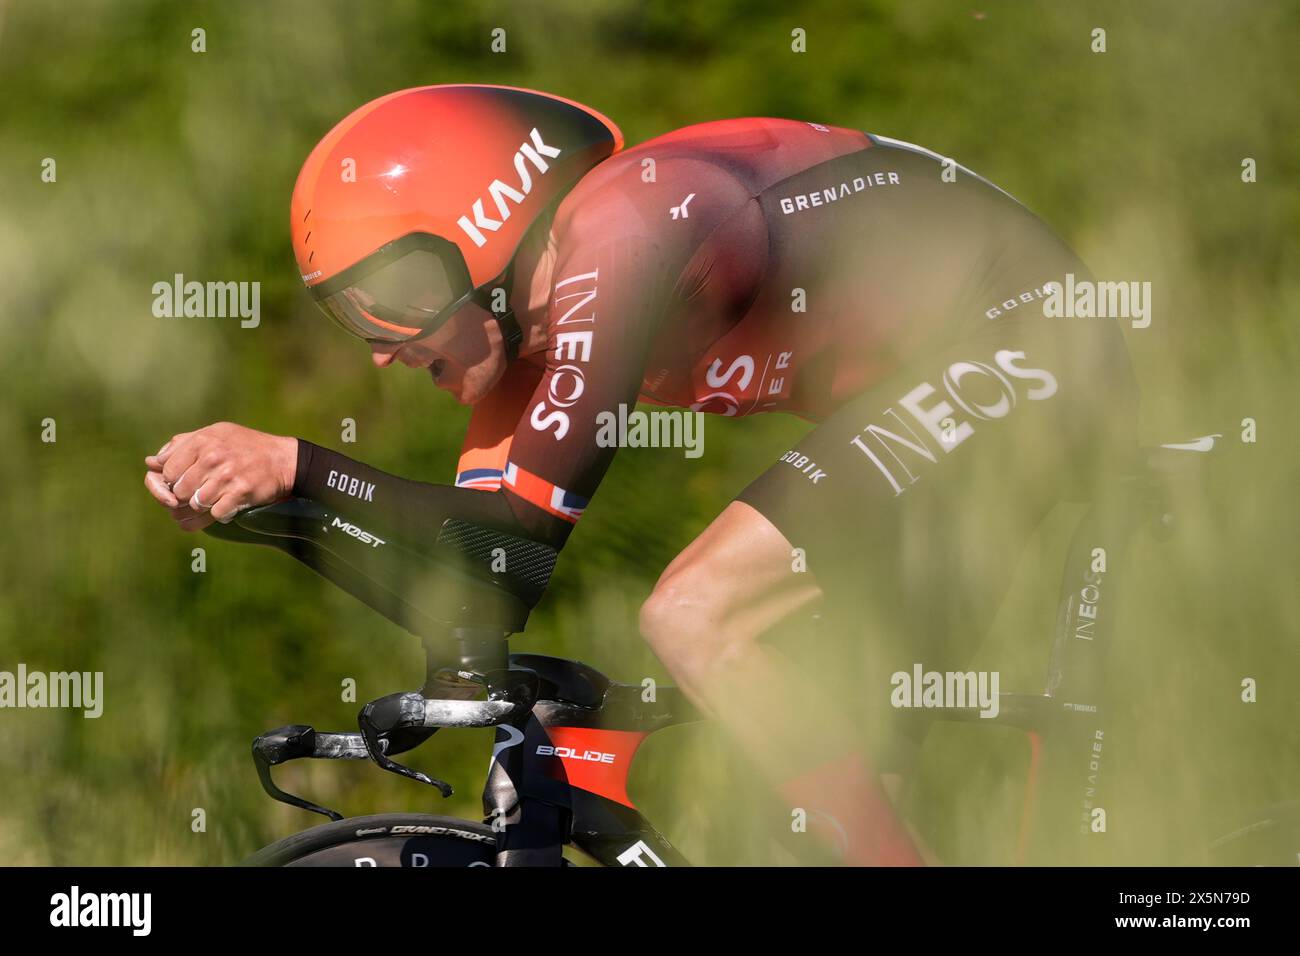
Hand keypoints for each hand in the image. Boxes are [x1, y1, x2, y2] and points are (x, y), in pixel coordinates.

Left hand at [144, 422, 296, 530]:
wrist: (283, 460)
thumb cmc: (244, 446)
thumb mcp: (215, 435)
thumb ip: (182, 445)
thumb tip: (151, 463)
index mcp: (203, 441)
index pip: (168, 470)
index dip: (172, 481)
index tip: (183, 482)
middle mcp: (213, 457)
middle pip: (180, 490)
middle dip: (187, 497)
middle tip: (199, 494)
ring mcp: (227, 476)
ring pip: (197, 503)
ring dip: (204, 506)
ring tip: (214, 499)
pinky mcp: (241, 493)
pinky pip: (217, 514)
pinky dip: (220, 514)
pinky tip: (228, 505)